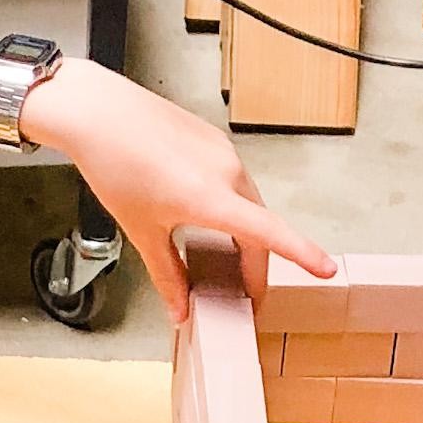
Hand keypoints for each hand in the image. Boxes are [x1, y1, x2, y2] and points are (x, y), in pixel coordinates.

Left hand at [23, 60, 334, 317]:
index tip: (327, 268)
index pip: (269, 233)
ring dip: (243, 235)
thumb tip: (180, 311)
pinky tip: (204, 218)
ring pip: (247, 203)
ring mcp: (221, 152)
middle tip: (245, 293)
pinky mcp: (212, 139)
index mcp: (211, 199)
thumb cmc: (114, 163)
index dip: (302, 253)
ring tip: (221, 259)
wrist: (96, 112)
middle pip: (259, 226)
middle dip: (256, 264)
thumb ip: (167, 274)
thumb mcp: (142, 232)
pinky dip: (230, 207)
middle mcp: (226, 172)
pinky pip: (232, 181)